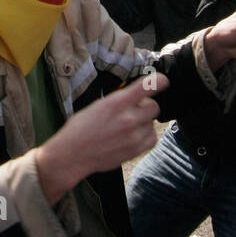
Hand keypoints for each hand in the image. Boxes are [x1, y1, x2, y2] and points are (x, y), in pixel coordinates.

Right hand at [35, 71, 168, 202]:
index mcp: (116, 103)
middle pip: (154, 106)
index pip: (147, 86)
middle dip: (145, 106)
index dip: (158, 81)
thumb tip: (136, 97)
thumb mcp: (98, 105)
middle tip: (133, 111)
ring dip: (144, 122)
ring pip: (152, 123)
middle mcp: (128, 118)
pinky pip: (152, 138)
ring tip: (128, 127)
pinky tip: (133, 135)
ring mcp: (133, 136)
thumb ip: (119, 100)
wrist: (73, 154)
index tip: (163, 81)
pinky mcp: (135, 150)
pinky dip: (146, 135)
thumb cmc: (81, 128)